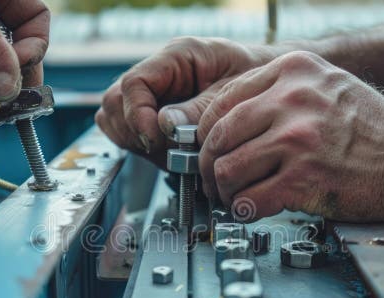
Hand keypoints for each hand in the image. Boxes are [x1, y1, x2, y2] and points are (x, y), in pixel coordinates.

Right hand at [95, 37, 275, 166]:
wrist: (268, 83)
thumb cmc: (256, 76)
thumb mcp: (234, 91)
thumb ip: (200, 109)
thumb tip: (166, 126)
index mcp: (177, 56)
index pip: (134, 84)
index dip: (138, 116)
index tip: (156, 139)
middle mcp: (159, 75)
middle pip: (115, 103)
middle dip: (135, 134)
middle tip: (166, 151)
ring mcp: (152, 96)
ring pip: (115, 121)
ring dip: (138, 144)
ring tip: (171, 155)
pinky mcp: (153, 117)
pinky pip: (129, 134)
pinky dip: (145, 150)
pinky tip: (170, 155)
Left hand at [197, 51, 383, 222]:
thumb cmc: (373, 131)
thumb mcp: (326, 88)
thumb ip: (279, 95)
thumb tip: (227, 121)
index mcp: (293, 71)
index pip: (223, 100)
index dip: (207, 132)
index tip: (209, 150)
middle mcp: (292, 98)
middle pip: (218, 135)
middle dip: (208, 165)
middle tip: (215, 181)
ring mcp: (298, 138)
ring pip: (227, 169)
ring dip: (223, 191)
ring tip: (233, 199)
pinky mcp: (304, 178)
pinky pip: (249, 199)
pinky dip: (244, 211)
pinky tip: (252, 211)